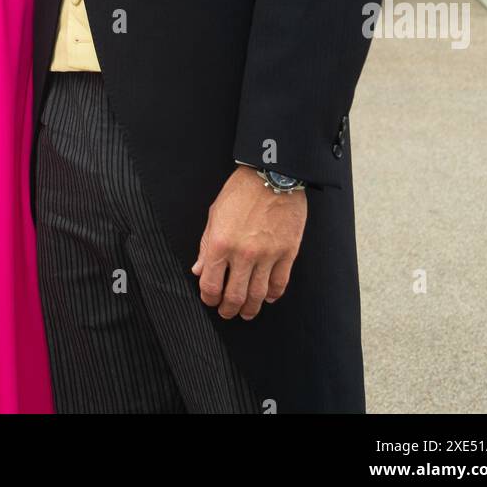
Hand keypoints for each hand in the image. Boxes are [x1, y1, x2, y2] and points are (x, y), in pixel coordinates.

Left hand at [191, 167, 306, 319]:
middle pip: (234, 296)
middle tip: (227, 312)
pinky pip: (280, 284)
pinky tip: (268, 297)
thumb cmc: (241, 190)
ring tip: (247, 312)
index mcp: (220, 243)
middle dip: (228, 310)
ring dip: (250, 308)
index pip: (210, 285)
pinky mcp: (288, 253)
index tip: (210, 300)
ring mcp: (267, 255)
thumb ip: (205, 244)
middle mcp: (243, 254)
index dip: (208, 298)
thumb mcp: (215, 213)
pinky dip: (273, 295)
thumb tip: (198, 269)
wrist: (272, 173)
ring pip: (258, 295)